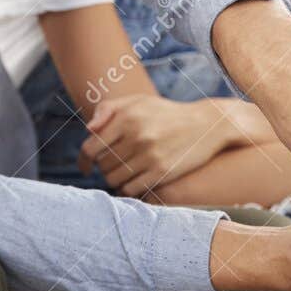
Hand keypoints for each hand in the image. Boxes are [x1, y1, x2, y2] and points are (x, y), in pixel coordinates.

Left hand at [78, 95, 238, 195]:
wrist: (207, 125)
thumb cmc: (166, 113)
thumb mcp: (138, 101)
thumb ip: (108, 109)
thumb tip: (88, 129)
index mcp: (127, 117)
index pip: (91, 147)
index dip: (83, 160)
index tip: (85, 167)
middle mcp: (136, 136)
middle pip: (103, 166)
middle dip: (103, 168)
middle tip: (112, 166)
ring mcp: (150, 155)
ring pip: (114, 179)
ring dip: (115, 180)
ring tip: (123, 174)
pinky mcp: (162, 172)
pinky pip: (131, 189)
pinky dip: (128, 189)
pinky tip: (133, 183)